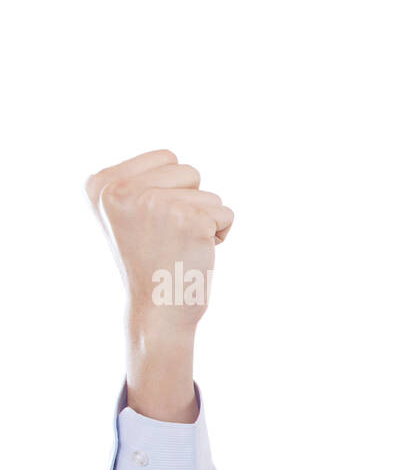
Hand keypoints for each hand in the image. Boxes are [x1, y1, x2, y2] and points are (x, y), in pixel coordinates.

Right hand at [85, 149, 233, 327]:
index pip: (166, 157)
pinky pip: (226, 214)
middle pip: (189, 171)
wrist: (157, 311)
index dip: (173, 190)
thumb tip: (171, 160)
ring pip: (209, 194)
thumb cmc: (149, 264)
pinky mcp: (190, 219)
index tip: (154, 223)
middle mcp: (122, 189)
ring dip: (205, 221)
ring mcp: (156, 202)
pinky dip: (221, 234)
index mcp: (101, 184)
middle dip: (191, 203)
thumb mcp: (126, 215)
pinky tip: (198, 253)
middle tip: (170, 237)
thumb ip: (138, 182)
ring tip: (181, 247)